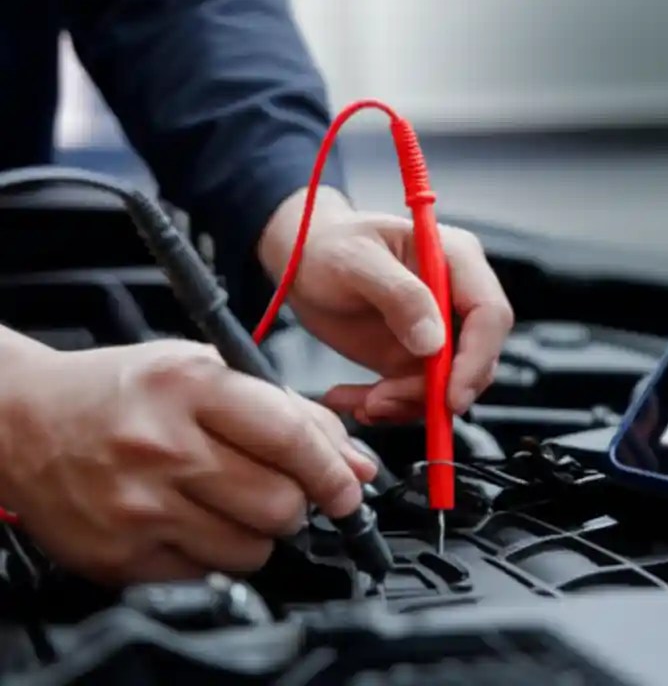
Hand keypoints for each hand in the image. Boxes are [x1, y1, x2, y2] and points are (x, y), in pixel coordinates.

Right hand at [0, 340, 375, 584]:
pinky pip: (209, 573)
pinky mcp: (121, 555)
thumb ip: (290, 411)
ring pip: (253, 548)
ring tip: (233, 502)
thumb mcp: (206, 370)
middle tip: (284, 490)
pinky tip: (195, 521)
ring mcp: (138, 506)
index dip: (336, 469)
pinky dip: (219, 554)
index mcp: (188, 386)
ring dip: (261, 533)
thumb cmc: (123, 391)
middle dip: (299, 503)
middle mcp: (161, 446)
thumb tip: (358, 462)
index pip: (290, 437)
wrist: (23, 421)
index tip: (352, 485)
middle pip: (280, 503)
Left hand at [258, 187, 513, 423]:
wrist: (302, 262)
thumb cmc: (327, 246)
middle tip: (384, 399)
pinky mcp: (418, 358)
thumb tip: (434, 342)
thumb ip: (398, 294)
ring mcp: (439, 331)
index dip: (477, 358)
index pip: (490, 313)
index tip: (450, 394)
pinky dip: (390, 408)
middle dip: (436, 390)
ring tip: (363, 402)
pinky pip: (419, 395)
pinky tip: (356, 401)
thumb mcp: (354, 260)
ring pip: (449, 385)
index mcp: (456, 259)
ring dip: (408, 404)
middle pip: (477, 357)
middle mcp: (456, 297)